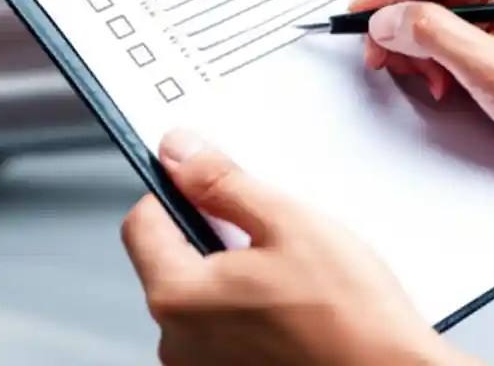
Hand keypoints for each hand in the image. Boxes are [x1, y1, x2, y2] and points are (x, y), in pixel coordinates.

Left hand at [122, 131, 479, 365]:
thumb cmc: (352, 321)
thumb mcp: (287, 223)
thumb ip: (221, 183)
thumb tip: (179, 152)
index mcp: (176, 295)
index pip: (141, 222)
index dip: (173, 194)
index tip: (204, 186)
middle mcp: (176, 340)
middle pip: (170, 260)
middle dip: (210, 238)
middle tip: (265, 235)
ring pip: (198, 297)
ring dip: (230, 278)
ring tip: (288, 279)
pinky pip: (219, 330)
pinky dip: (244, 313)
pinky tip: (289, 309)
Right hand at [352, 0, 493, 168]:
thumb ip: (435, 36)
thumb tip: (384, 19)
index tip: (370, 9)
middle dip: (387, 12)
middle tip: (383, 47)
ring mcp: (469, 5)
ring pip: (402, 2)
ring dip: (398, 39)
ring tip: (421, 70)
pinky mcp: (461, 31)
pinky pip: (414, 29)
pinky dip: (409, 54)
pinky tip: (431, 76)